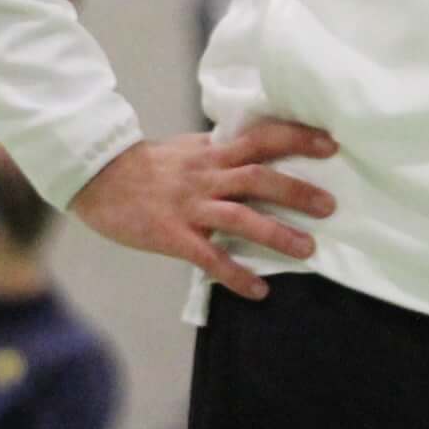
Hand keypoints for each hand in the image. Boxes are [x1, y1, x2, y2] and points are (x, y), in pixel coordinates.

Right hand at [71, 118, 338, 298]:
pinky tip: (258, 291)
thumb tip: (254, 146)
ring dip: (277, 233)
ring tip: (307, 249)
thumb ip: (219, 150)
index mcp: (211, 152)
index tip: (330, 144)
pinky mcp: (173, 236)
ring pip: (240, 217)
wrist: (98, 178)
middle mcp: (206, 176)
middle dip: (296, 190)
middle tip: (330, 205)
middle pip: (258, 177)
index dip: (296, 138)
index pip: (260, 137)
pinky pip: (210, 258)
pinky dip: (236, 276)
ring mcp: (190, 207)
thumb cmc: (145, 165)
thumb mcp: (186, 148)